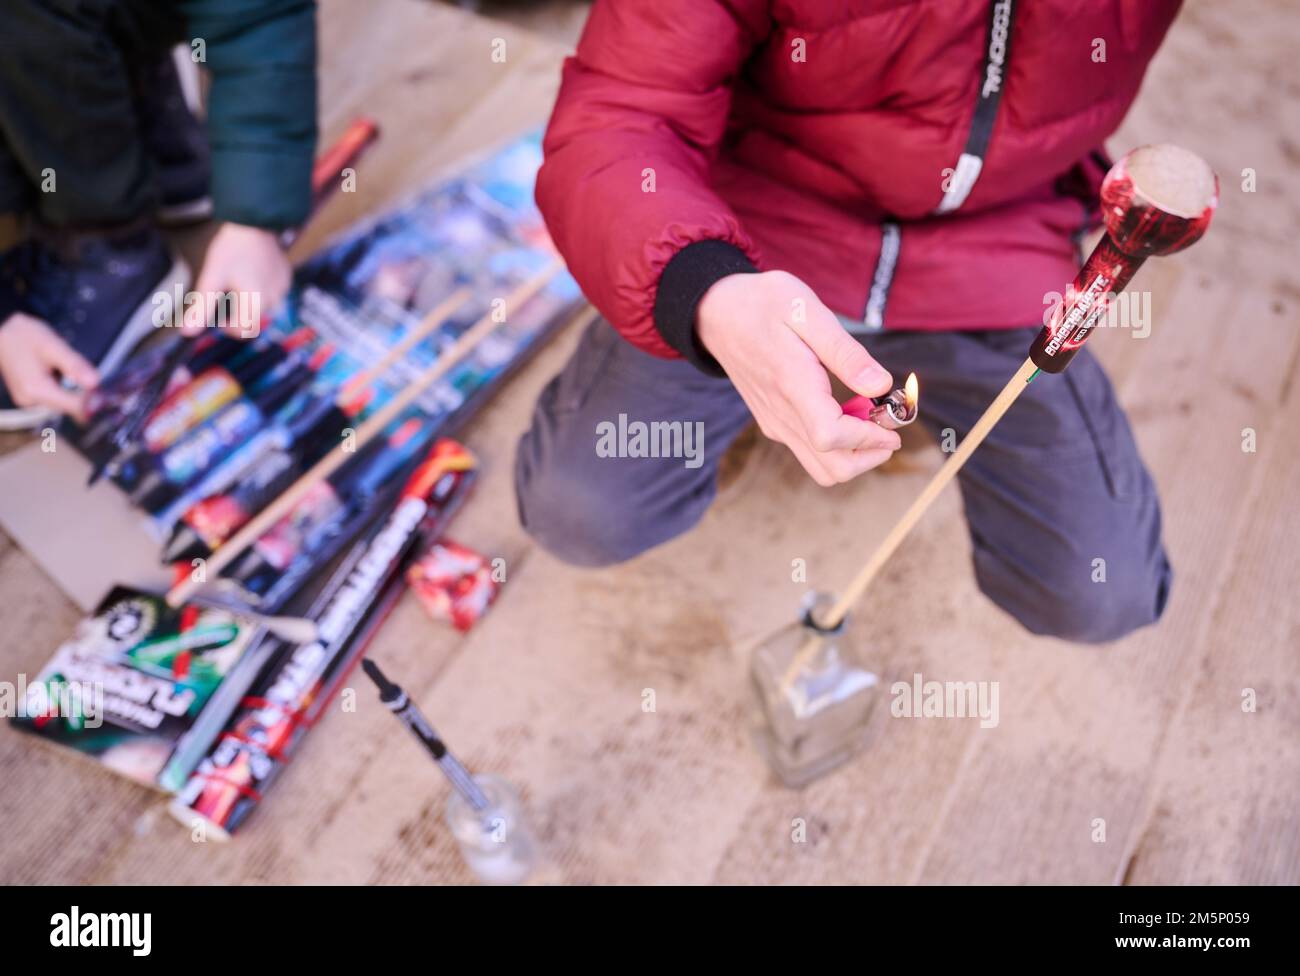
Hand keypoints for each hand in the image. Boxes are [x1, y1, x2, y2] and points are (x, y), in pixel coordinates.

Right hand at [0, 313, 98, 420]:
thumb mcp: (54, 345)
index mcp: (36, 389)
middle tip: (87, 374)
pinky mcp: (29, 396)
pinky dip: (62, 388)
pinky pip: (53, 397)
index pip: (74, 407)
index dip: (93, 401)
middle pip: (69, 406)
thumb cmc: (23, 335)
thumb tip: (95, 382)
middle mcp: (31, 399)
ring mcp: (28, 400)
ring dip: (72, 391)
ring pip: (63, 402)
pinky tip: (57, 372)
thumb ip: (75, 365)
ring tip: (63, 368)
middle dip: (83, 395)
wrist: (1, 332)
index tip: (105, 392)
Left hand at [186, 223, 290, 338]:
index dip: (227, 327)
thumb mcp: (212, 279)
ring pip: (262, 307)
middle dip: (237, 311)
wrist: (253, 222)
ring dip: (249, 300)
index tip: (217, 316)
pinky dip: (261, 289)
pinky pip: (272, 293)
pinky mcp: (286, 279)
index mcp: (257, 303)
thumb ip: (202, 308)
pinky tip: (251, 273)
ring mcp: (283, 289)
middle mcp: (274, 299)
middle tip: (225, 291)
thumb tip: (188, 332)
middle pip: (252, 318)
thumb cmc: (231, 249)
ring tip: (238, 279)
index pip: (243, 330)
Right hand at [697, 270, 900, 485]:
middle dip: (870, 455)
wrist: (717, 315)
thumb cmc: (763, 305)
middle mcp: (782, 415)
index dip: (868, 438)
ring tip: (868, 416)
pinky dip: (838, 445)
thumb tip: (882, 385)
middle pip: (832, 470)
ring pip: (823, 469)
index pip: (830, 437)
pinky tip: (845, 408)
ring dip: (855, 453)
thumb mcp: (807, 311)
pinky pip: (811, 452)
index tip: (892, 423)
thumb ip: (846, 353)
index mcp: (792, 384)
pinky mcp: (774, 425)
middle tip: (888, 423)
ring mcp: (776, 424)